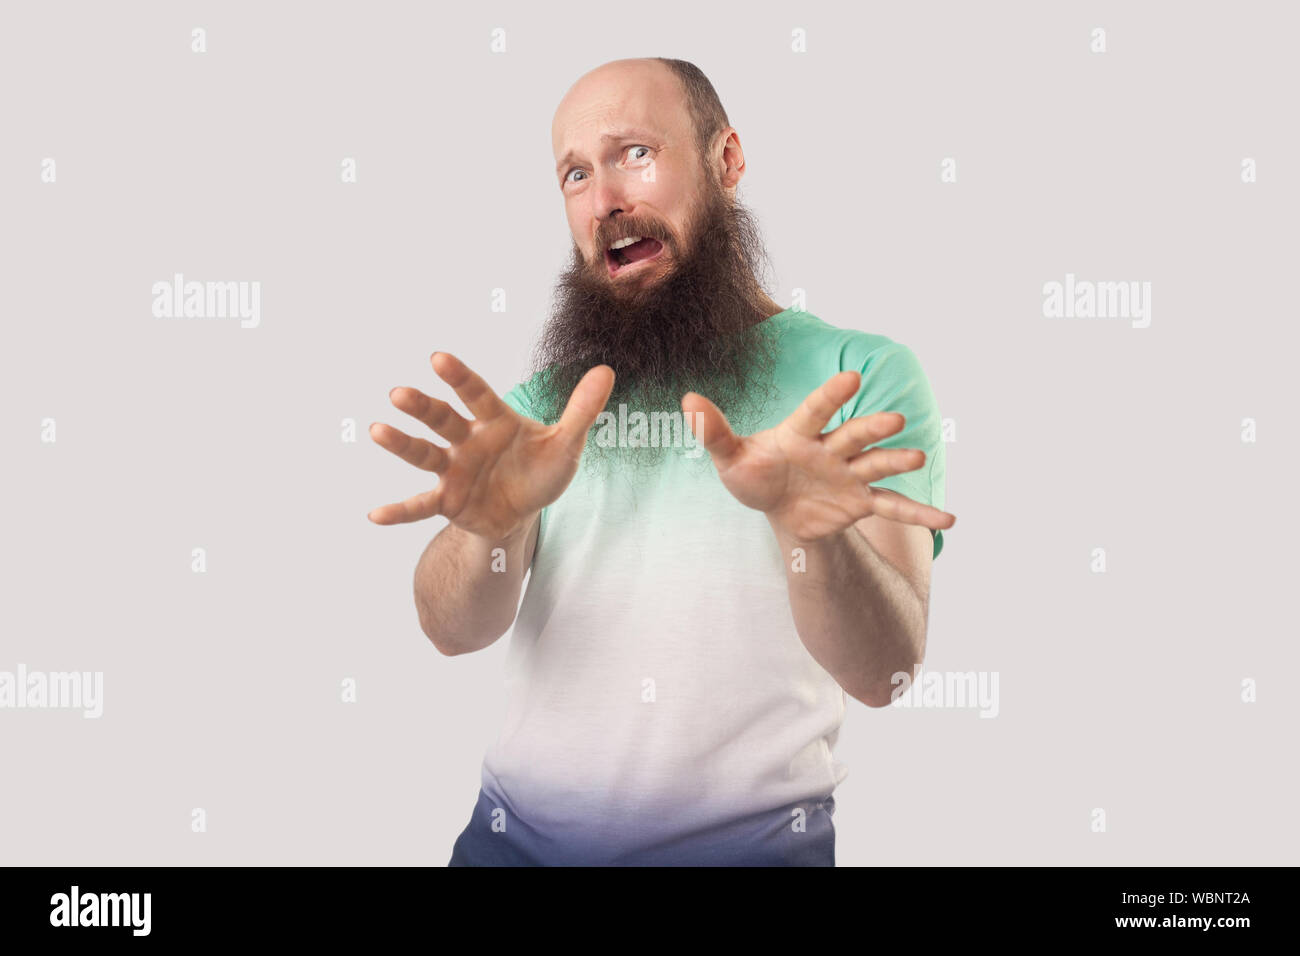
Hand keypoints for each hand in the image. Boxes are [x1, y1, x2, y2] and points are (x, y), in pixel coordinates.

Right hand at [368, 352, 613, 537]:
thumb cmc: (541, 470)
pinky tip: (374, 515)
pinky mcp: (447, 501)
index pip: (476, 394)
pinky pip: (420, 506)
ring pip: (423, 454)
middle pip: (441, 419)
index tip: (438, 358)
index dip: (458, 377)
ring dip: (400, 444)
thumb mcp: (566, 445)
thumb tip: (607, 371)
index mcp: (495, 421)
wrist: (524, 512)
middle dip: (421, 407)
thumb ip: (582, 410)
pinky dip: (399, 511)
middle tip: (398, 393)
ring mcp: (453, 470)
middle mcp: (467, 440)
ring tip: (376, 430)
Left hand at [682, 370, 955, 543]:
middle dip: (872, 428)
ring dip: (897, 461)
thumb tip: (686, 400)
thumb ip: (713, 432)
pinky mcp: (861, 500)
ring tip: (917, 458)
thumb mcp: (730, 459)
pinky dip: (919, 512)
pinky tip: (950, 519)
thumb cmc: (754, 475)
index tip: (852, 378)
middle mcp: (831, 449)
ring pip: (876, 466)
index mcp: (801, 432)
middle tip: (894, 419)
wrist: (778, 508)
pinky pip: (892, 506)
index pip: (815, 410)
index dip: (831, 396)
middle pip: (854, 435)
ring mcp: (850, 474)